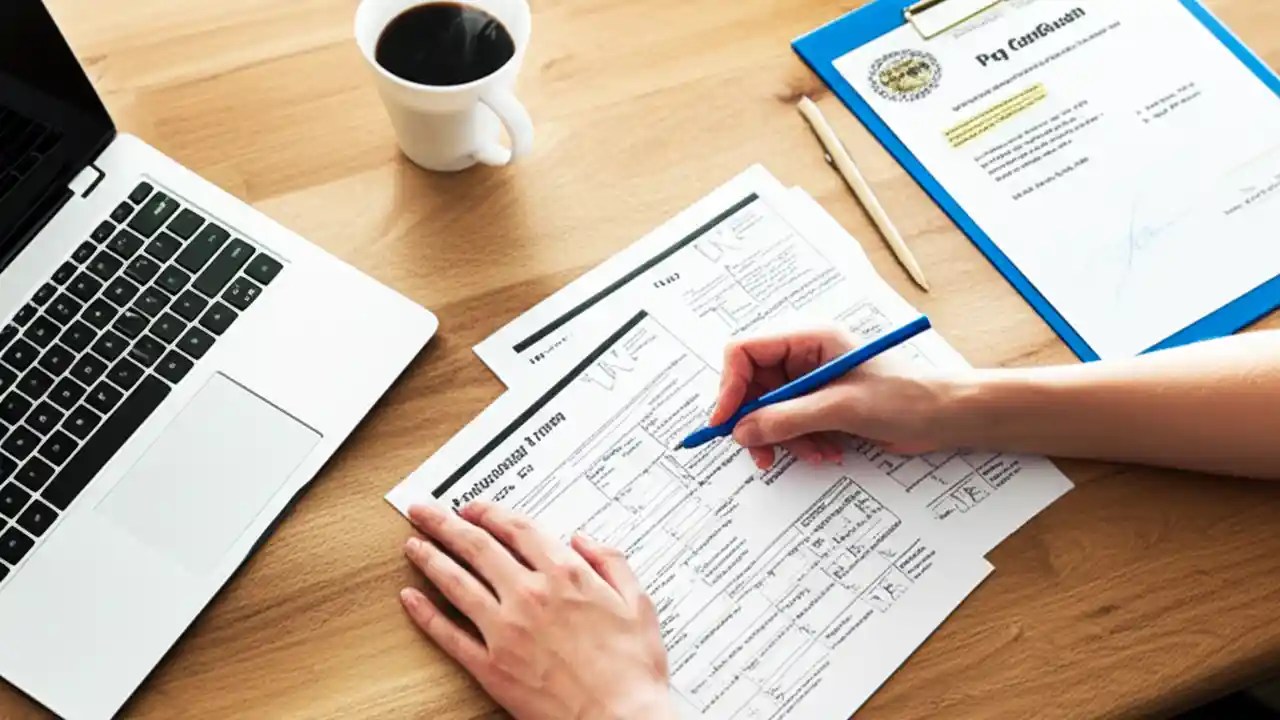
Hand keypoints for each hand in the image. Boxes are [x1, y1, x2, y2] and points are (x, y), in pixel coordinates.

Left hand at [400, 502, 675, 719]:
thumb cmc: (632, 670)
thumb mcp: (638, 603)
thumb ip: (611, 563)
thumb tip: (585, 541)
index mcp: (565, 575)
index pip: (516, 529)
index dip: (489, 512)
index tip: (473, 507)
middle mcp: (529, 595)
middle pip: (476, 547)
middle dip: (445, 524)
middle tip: (425, 512)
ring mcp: (505, 630)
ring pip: (456, 583)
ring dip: (430, 558)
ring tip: (412, 545)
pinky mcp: (490, 665)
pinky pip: (449, 634)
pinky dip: (425, 614)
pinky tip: (410, 598)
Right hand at [709, 325, 959, 467]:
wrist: (945, 417)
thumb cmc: (905, 398)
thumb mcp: (841, 408)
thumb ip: (787, 418)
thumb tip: (742, 431)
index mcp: (807, 338)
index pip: (745, 352)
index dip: (729, 386)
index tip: (726, 422)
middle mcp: (803, 355)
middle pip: (752, 386)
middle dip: (758, 422)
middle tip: (763, 453)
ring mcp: (810, 381)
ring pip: (769, 411)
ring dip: (784, 439)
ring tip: (813, 454)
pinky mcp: (820, 405)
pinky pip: (790, 425)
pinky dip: (800, 444)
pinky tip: (826, 453)